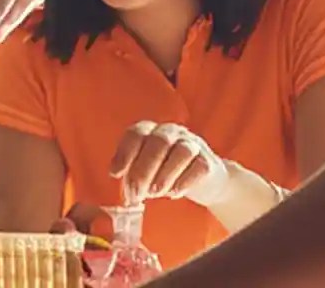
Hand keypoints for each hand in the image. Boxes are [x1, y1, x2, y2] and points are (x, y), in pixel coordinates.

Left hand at [109, 121, 230, 205]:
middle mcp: (171, 132)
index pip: (136, 134)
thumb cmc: (167, 174)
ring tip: (155, 193)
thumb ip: (133, 176)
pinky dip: (184, 181)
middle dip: (143, 169)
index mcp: (150, 131)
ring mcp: (192, 144)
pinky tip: (173, 193)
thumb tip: (126, 193)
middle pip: (158, 142)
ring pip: (181, 151)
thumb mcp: (146, 171)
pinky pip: (199, 167)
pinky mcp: (208, 161)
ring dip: (165, 174)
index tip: (115, 174)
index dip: (124, 153)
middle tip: (136, 192)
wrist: (206, 181)